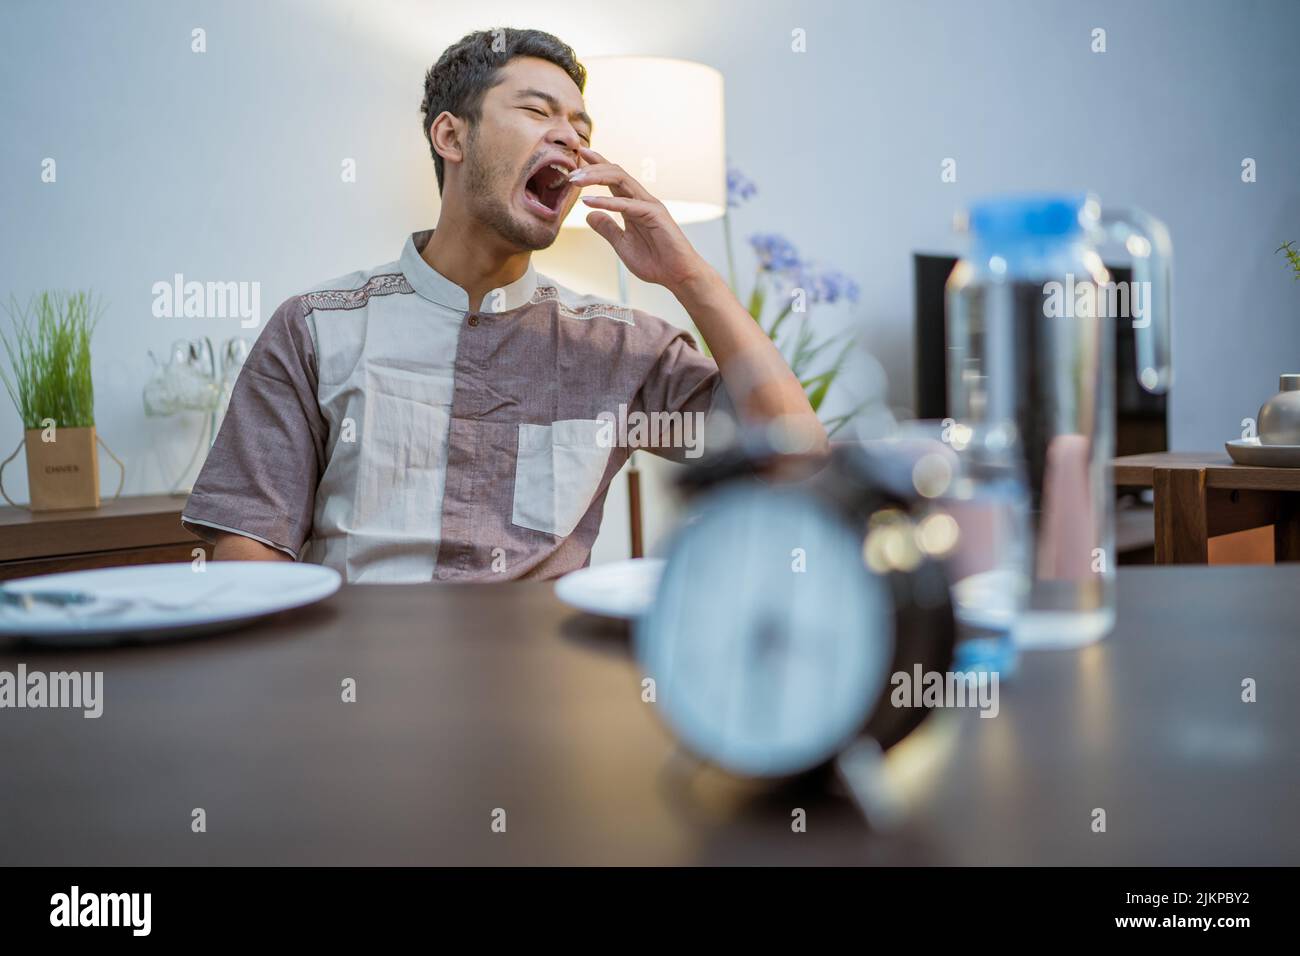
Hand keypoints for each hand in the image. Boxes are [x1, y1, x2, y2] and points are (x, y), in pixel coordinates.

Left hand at [571, 145, 709, 293]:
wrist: (678, 276)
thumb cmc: (655, 262)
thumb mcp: (622, 245)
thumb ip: (607, 228)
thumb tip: (589, 214)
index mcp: (633, 204)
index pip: (613, 178)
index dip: (596, 164)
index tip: (579, 154)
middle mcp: (641, 200)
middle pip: (615, 173)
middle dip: (591, 168)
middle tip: (570, 173)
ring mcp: (649, 205)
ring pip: (621, 180)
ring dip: (596, 177)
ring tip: (575, 181)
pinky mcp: (655, 215)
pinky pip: (627, 205)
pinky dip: (606, 202)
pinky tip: (588, 202)